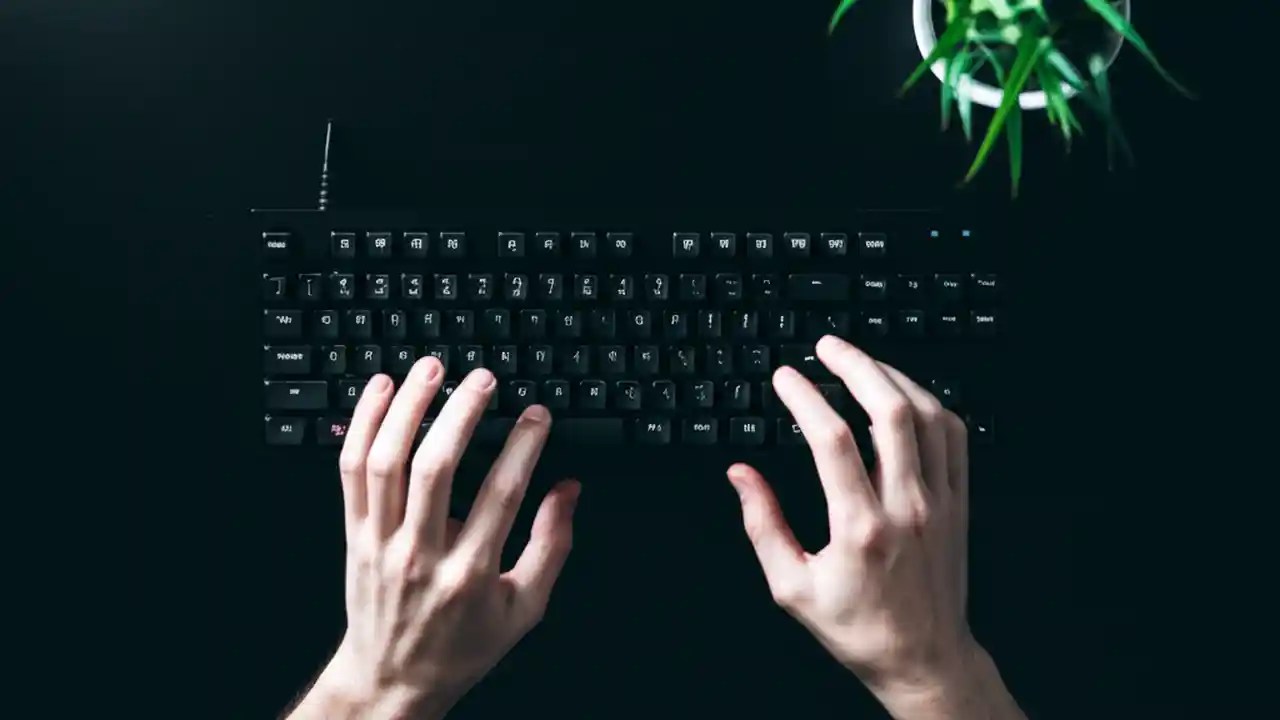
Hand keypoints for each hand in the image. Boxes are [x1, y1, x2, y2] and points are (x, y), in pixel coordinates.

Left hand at [289, 359, 579, 719]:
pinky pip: (350, 469)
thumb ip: (551, 547)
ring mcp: (380, 542)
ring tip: (432, 369)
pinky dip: (362, 423)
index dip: (522, 447)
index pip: (500, 496)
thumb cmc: (461, 646)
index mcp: (469, 575)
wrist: (392, 680)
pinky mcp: (352, 533)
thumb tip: (568, 490)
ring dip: (408, 408)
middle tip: (482, 379)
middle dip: (460, 414)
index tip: (536, 415)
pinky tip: (382, 389)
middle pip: (434, 469)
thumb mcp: (525, 609)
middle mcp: (420, 554)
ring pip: (385, 462)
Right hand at [727, 336, 1022, 719]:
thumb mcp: (791, 587)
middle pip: (888, 411)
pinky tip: (905, 394)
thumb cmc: (858, 628)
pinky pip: (955, 436)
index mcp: (860, 528)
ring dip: (892, 377)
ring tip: (861, 362)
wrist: (922, 658)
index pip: (831, 438)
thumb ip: (762, 525)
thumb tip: (740, 475)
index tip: (785, 377)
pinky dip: (930, 403)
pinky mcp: (959, 503)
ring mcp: (940, 502)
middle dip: (855, 365)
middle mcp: (906, 507)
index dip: (804, 397)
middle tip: (826, 347)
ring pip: (927, 415)